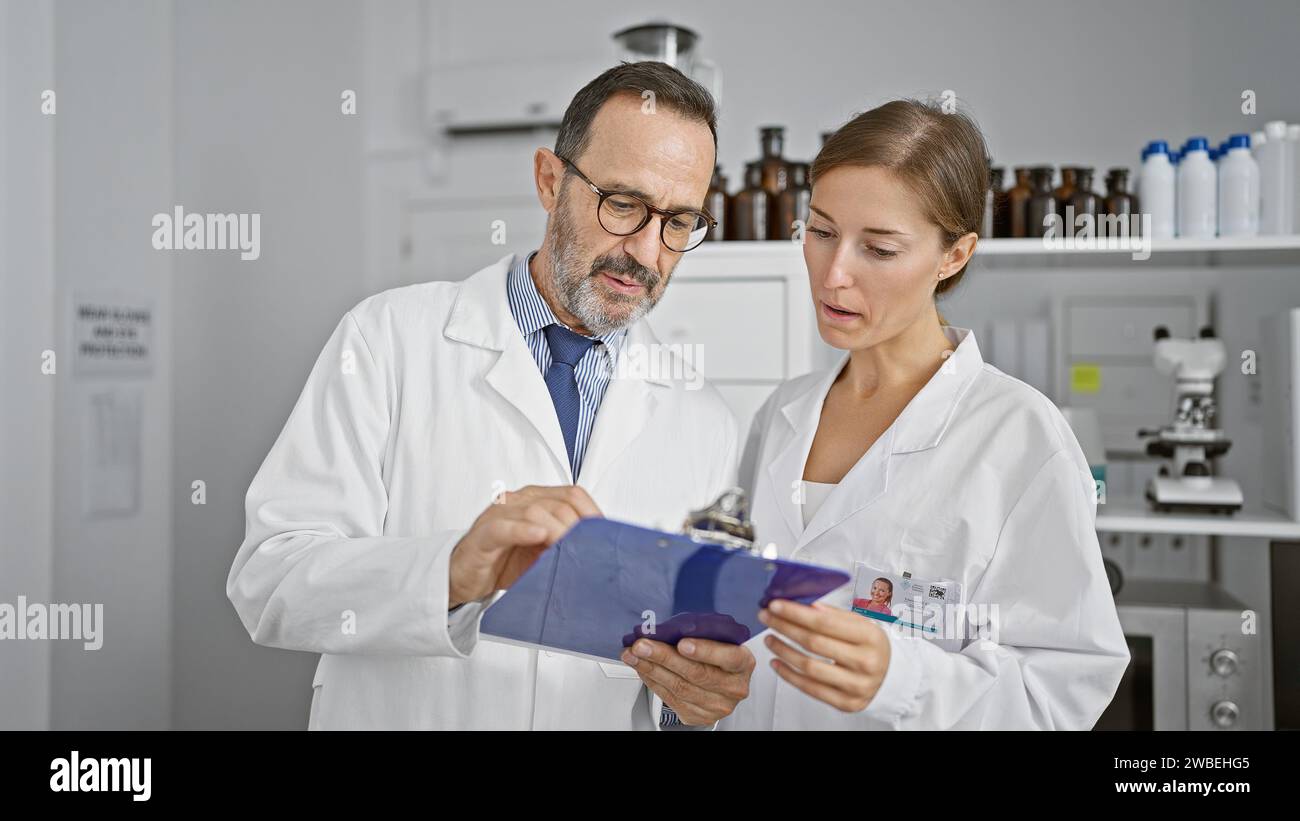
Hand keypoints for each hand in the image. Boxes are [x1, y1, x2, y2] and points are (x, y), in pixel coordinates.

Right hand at [448, 485, 600, 607]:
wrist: (464, 576)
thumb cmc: (505, 561)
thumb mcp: (544, 553)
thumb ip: (566, 544)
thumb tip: (598, 550)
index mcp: (537, 500)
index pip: (573, 495)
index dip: (592, 515)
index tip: (605, 540)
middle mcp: (520, 501)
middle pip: (559, 504)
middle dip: (577, 529)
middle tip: (589, 552)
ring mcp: (500, 514)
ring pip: (535, 512)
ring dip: (557, 532)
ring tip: (570, 550)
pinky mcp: (484, 534)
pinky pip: (504, 527)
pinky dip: (523, 530)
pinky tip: (539, 536)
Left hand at [620, 638, 754, 725]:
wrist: (722, 682)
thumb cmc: (718, 654)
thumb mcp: (719, 639)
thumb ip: (701, 634)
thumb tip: (665, 628)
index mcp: (743, 663)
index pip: (728, 657)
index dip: (705, 650)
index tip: (682, 643)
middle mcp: (733, 687)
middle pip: (697, 673)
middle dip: (664, 657)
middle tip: (643, 645)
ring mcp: (716, 705)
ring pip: (679, 687)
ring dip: (651, 669)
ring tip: (634, 655)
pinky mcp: (698, 715)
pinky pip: (670, 698)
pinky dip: (652, 680)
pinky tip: (642, 668)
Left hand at [759, 599, 890, 712]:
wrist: (893, 677)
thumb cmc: (872, 646)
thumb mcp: (862, 624)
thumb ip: (834, 615)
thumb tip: (805, 606)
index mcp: (870, 637)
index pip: (824, 622)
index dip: (795, 613)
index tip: (776, 605)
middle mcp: (865, 662)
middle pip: (813, 643)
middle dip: (784, 627)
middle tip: (766, 617)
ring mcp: (855, 685)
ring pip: (808, 666)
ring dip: (782, 650)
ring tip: (769, 638)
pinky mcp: (846, 703)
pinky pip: (810, 689)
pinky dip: (789, 674)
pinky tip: (777, 662)